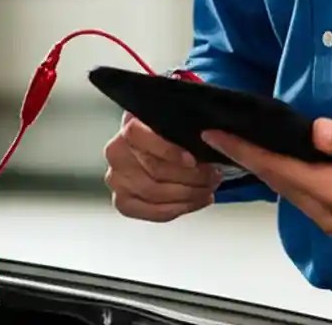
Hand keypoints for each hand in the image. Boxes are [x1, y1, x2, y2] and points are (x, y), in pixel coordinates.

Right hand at [104, 112, 221, 221]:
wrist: (158, 147)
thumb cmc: (171, 134)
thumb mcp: (177, 119)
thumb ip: (186, 123)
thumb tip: (211, 136)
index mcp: (128, 125)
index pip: (138, 135)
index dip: (167, 150)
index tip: (193, 160)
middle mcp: (116, 152)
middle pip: (154, 170)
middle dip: (191, 177)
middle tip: (214, 176)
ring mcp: (116, 179)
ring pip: (155, 193)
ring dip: (189, 194)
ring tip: (209, 188)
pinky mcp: (123, 202)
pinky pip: (152, 211)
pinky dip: (179, 209)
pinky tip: (195, 201)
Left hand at [202, 119, 331, 234]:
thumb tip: (313, 131)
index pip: (276, 167)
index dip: (242, 151)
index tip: (215, 136)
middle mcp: (329, 212)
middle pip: (276, 182)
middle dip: (245, 159)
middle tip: (219, 137)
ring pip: (287, 192)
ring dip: (265, 170)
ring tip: (242, 146)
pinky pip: (302, 197)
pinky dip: (285, 179)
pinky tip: (280, 163)